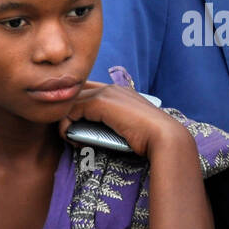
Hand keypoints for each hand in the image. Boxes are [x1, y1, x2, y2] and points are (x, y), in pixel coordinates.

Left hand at [58, 82, 188, 157]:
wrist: (163, 137)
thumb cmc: (147, 140)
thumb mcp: (124, 128)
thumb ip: (108, 125)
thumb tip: (85, 132)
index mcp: (118, 92)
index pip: (86, 92)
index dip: (75, 110)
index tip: (76, 130)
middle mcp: (111, 88)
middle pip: (74, 96)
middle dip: (67, 116)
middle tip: (73, 137)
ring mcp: (105, 92)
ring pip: (69, 103)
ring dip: (65, 124)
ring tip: (75, 141)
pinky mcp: (100, 102)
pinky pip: (69, 111)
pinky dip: (66, 127)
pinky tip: (75, 140)